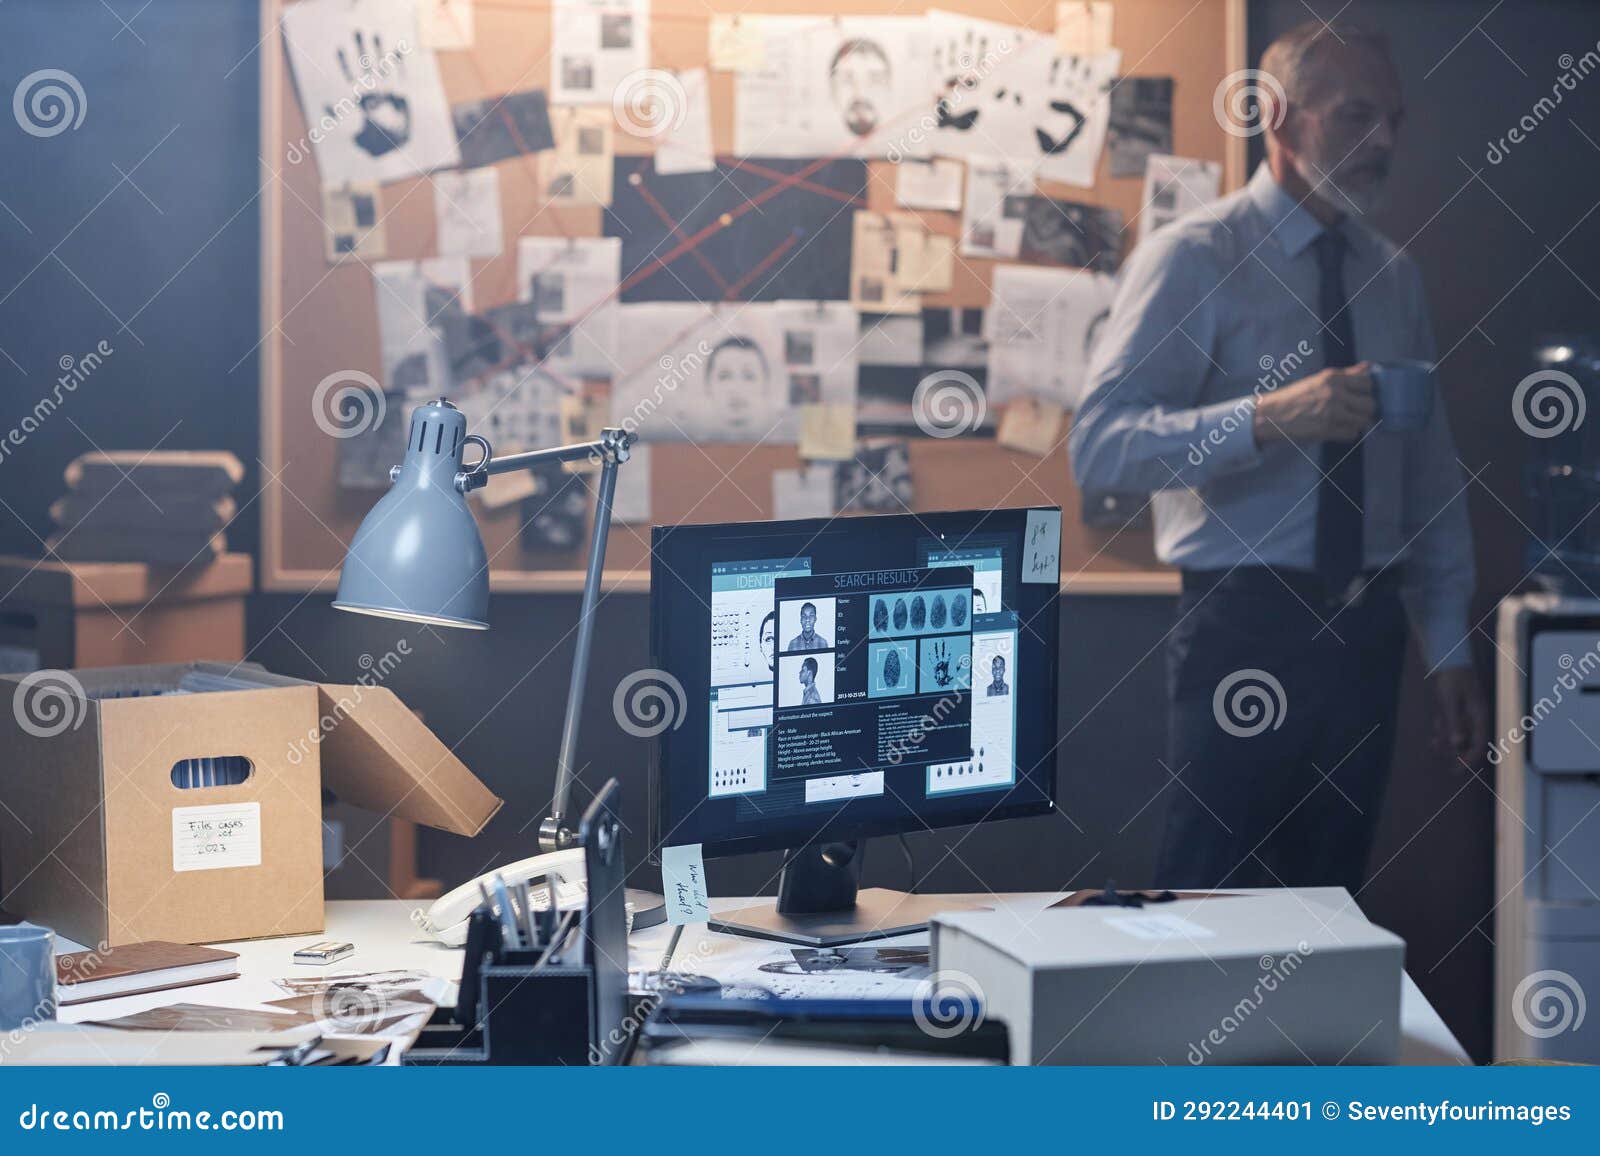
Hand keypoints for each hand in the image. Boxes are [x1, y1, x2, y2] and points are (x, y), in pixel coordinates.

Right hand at [1253, 363, 1375, 444]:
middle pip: (1370, 404)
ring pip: (1363, 420)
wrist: (1271, 415)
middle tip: (1354, 412)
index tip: (1361, 396)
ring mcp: (1331, 412)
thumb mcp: (1320, 380)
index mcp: (1333, 378)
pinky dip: (1347, 433)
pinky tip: (1335, 429)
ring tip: (1344, 421)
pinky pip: (1351, 434)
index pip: (1368, 382)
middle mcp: (1334, 393)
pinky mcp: (1326, 429)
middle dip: (1365, 410)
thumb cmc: (1295, 397)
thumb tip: (1370, 366)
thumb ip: (1347, 374)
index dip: (1368, 391)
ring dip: (1357, 423)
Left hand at [1429, 665, 1488, 765]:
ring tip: (1435, 747)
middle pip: (1472, 742)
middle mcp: (1477, 717)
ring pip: (1461, 735)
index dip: (1471, 757)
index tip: (1461, 768)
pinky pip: (1454, 726)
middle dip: (1461, 755)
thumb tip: (1457, 743)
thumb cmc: (1452, 679)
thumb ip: (1454, 722)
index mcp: (1480, 715)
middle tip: (1453, 771)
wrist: (1449, 661)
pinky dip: (1445, 732)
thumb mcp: (1451, 701)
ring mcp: (1468, 714)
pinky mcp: (1459, 710)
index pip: (1480, 742)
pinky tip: (1434, 738)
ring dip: (1449, 743)